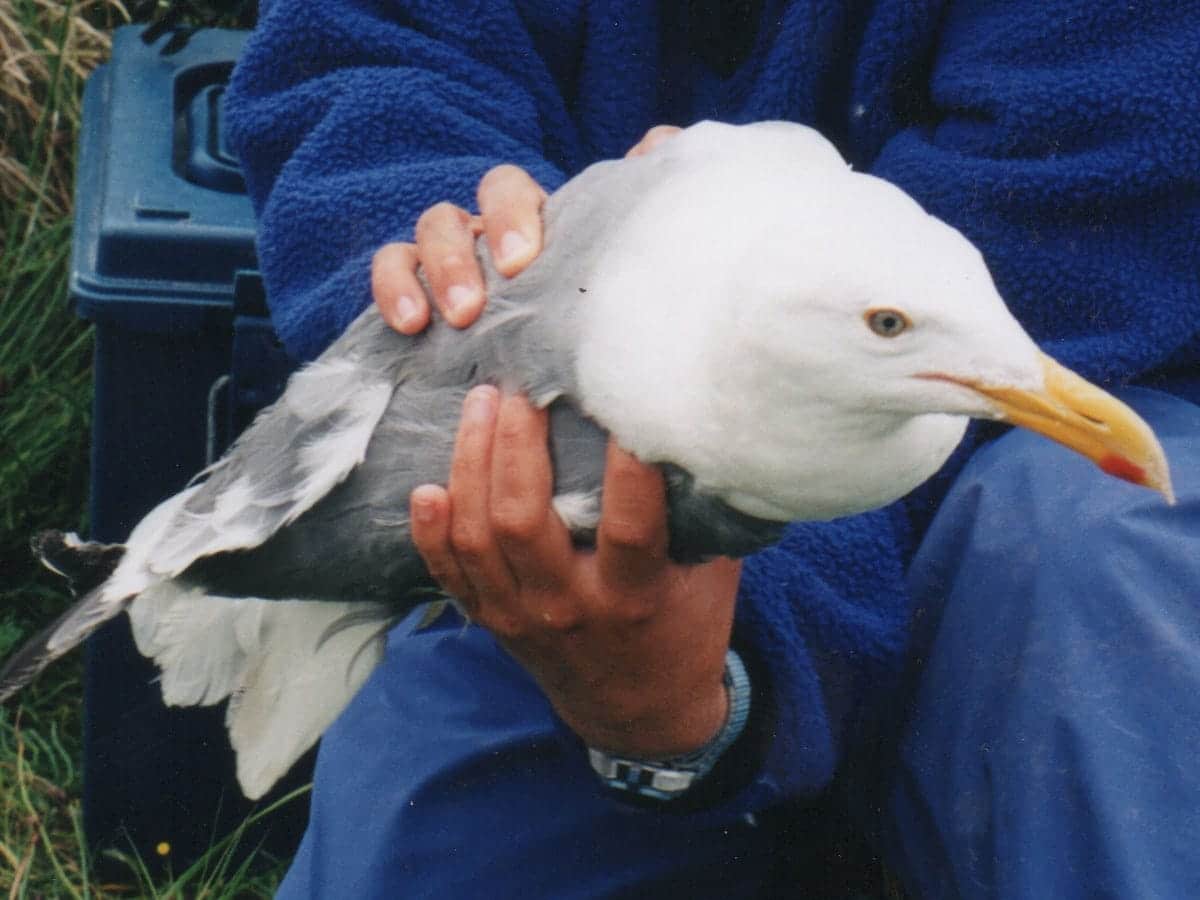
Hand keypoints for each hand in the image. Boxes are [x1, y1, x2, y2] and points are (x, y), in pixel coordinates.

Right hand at [370, 124, 681, 333]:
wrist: (579, 371)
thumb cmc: (600, 303)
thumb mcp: (621, 255)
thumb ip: (639, 200)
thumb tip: (659, 146)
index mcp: (529, 224)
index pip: (505, 191)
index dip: (508, 217)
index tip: (521, 263)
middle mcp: (481, 237)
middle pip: (451, 217)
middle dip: (458, 258)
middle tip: (473, 308)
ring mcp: (446, 265)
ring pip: (419, 241)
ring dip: (430, 274)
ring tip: (451, 322)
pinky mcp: (421, 301)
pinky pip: (392, 276)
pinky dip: (393, 292)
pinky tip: (409, 327)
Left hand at [410, 387, 740, 757]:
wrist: (640, 714)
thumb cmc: (685, 629)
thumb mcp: (711, 576)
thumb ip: (703, 513)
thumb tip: (695, 429)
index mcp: (635, 596)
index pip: (628, 523)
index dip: (625, 463)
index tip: (617, 398)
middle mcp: (570, 605)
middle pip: (522, 520)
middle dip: (516, 443)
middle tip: (520, 386)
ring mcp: (522, 616)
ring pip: (477, 536)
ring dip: (471, 464)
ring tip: (480, 405)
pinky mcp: (492, 621)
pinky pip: (448, 575)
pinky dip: (430, 533)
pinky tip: (426, 488)